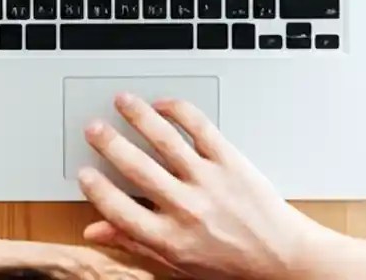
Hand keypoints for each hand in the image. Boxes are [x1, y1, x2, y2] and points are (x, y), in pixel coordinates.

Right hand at [77, 94, 345, 279]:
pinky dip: (179, 111)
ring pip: (165, 140)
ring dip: (139, 117)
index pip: (119, 210)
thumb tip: (96, 231)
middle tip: (93, 128)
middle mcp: (186, 208)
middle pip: (136, 168)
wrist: (281, 256)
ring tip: (123, 102)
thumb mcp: (176, 262)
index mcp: (169, 238)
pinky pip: (200, 128)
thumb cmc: (230, 263)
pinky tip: (163, 104)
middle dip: (109, 144)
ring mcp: (209, 181)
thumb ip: (134, 243)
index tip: (84, 173)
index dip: (96, 189)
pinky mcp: (230, 161)